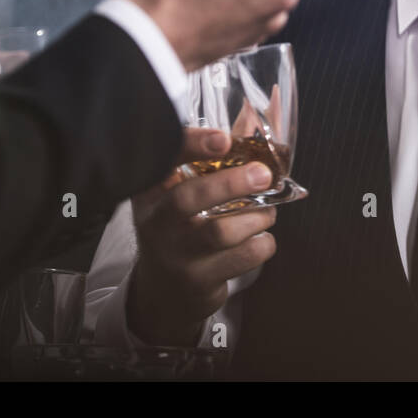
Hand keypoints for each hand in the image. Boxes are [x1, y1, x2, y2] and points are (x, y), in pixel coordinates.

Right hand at [126, 127, 278, 346]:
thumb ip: (204, 166)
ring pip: (221, 231)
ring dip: (256, 217)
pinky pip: (242, 258)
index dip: (192, 144)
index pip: (163, 160)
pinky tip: (260, 239)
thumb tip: (251, 126)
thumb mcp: (176, 196)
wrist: (166, 291)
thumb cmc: (180, 229)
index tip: (223, 139)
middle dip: (230, 183)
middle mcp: (156, 222)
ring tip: (266, 212)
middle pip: (187, 199)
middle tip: (263, 175)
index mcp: (151, 191)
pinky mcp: (198, 281)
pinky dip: (263, 243)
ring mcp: (175, 255)